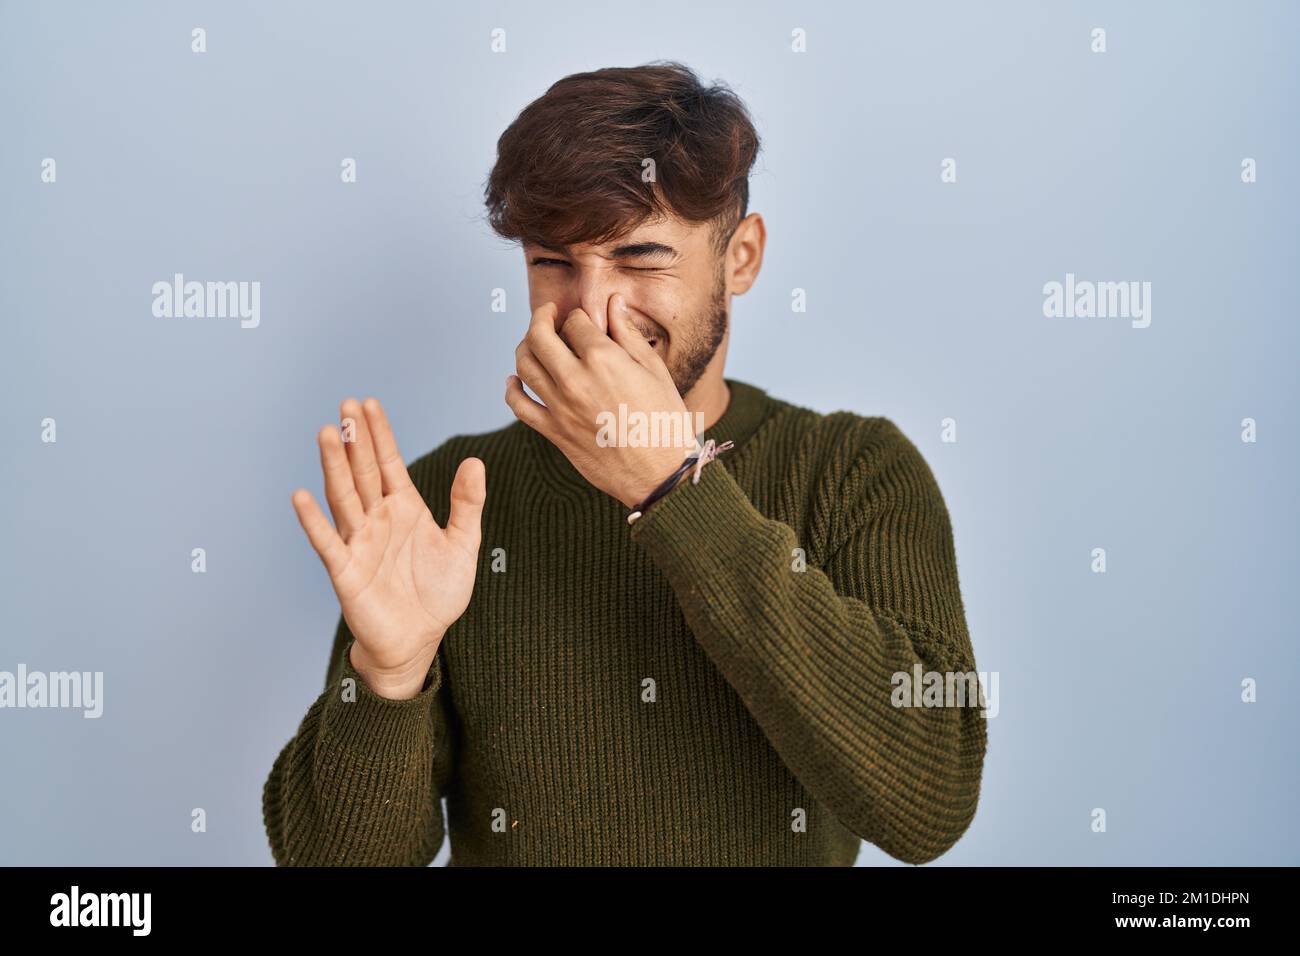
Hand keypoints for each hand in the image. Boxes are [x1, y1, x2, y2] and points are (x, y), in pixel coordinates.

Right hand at [291, 398, 484, 699]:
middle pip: (362, 472)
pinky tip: (301, 496)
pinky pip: (328, 541)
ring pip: (344, 497)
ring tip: (328, 433)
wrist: (419, 640)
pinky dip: (314, 520)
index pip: (388, 463)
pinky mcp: (346, 571)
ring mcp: (359, 542)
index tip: (368, 402)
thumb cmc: (438, 593)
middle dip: (356, 439)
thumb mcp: (463, 544)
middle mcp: (377, 519)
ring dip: (334, 466)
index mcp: (404, 509)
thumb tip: (475, 461)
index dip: (380, 434)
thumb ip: (466, 504)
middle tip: (345, 404)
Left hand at [505, 294, 695, 507]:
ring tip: (535, 342)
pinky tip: (516, 380)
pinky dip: (512, 389)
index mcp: (604, 359)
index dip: (579, 316)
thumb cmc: (666, 422)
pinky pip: (519, 406)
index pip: (575, 321)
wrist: (661, 475)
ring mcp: (561, 407)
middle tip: (548, 314)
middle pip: (539, 336)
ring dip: (525, 347)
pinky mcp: (555, 432)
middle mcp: (576, 380)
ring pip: (524, 365)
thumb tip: (614, 304)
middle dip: (542, 318)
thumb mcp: (655, 371)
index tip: (584, 320)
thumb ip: (629, 335)